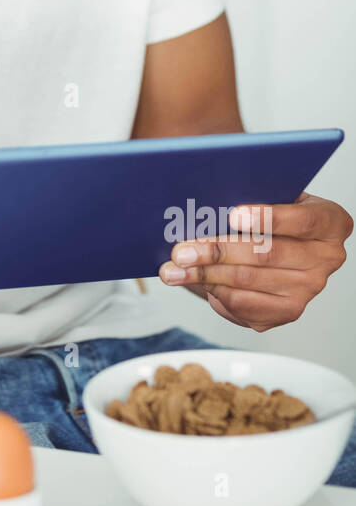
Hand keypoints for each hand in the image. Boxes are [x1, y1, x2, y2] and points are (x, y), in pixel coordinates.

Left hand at [159, 192, 351, 330]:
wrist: (277, 244)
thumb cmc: (269, 213)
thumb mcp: (270, 195)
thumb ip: (253, 194)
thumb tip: (209, 200)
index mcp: (330, 222)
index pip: (302, 220)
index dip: (266, 217)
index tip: (231, 214)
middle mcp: (327, 258)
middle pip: (266, 255)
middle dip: (217, 251)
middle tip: (181, 249)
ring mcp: (308, 289)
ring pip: (248, 281)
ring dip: (204, 275)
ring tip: (174, 268)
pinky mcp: (287, 311)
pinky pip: (243, 304)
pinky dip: (214, 291)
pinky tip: (193, 280)